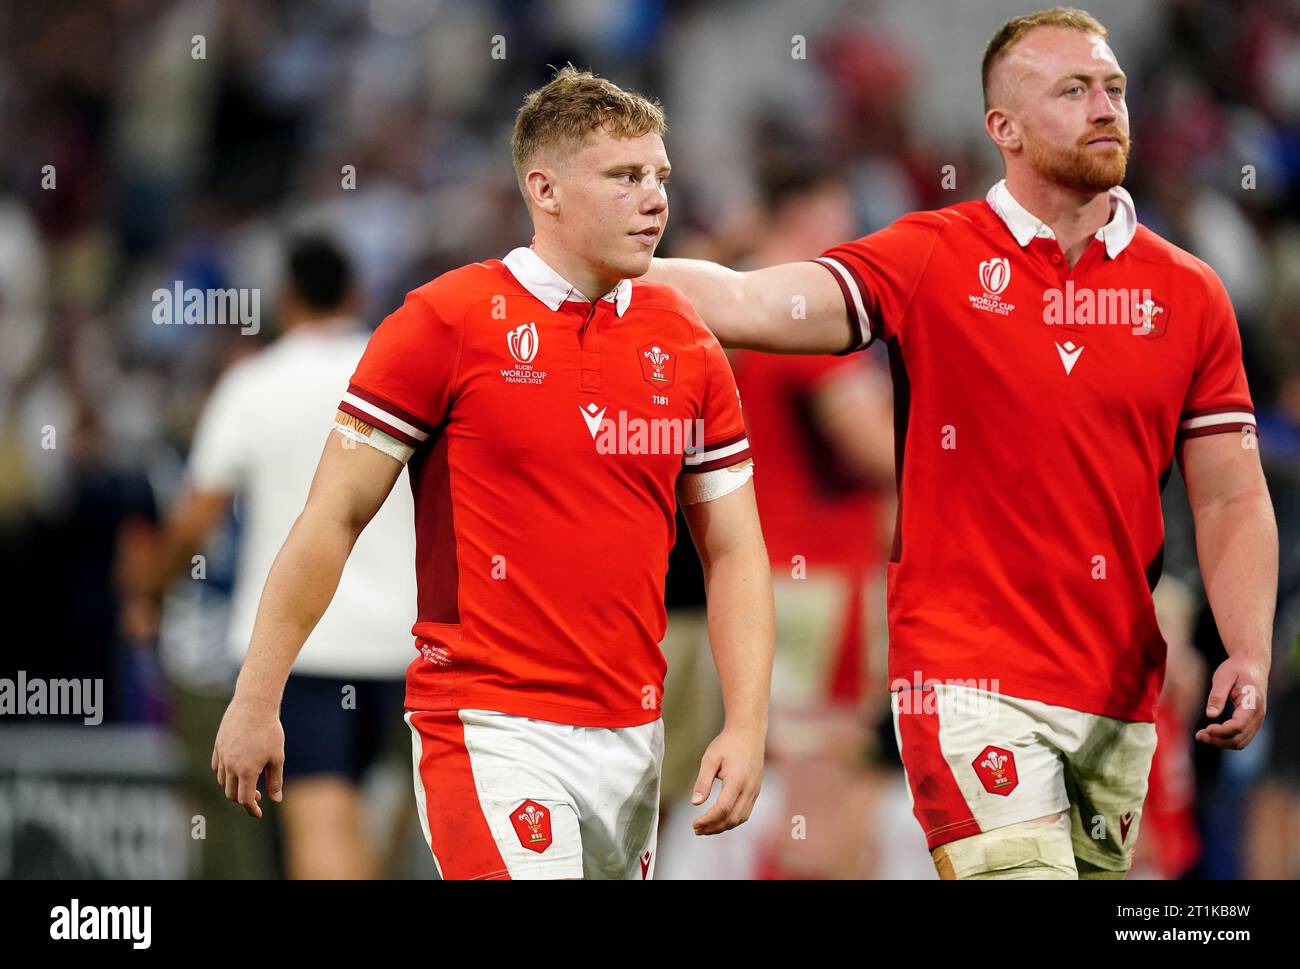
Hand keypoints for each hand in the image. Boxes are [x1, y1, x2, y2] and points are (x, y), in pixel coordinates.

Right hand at [211, 692, 284, 817]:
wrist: (254, 704)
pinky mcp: (218, 746)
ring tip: (248, 780)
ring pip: (223, 780)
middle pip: (231, 793)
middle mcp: (230, 766)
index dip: (251, 809)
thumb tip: (276, 799)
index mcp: (246, 771)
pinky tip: (236, 769)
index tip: (258, 812)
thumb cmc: (270, 731)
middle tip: (257, 795)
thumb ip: (275, 780)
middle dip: (243, 799)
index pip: (244, 799)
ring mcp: (221, 756)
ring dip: (233, 786)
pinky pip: (216, 766)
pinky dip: (225, 773)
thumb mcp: (277, 757)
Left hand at [691, 725, 764, 834]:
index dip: (708, 820)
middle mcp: (749, 789)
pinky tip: (719, 820)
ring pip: (740, 818)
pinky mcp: (755, 791)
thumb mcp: (710, 759)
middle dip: (714, 828)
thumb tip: (695, 803)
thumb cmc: (727, 744)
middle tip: (696, 829)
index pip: (723, 809)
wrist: (749, 732)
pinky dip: (732, 820)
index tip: (694, 824)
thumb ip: (703, 782)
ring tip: (705, 828)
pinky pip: (745, 812)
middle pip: (732, 818)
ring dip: (723, 827)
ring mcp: (754, 791)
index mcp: (737, 780)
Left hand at [1194, 653, 1267, 749]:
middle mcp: (1258, 716)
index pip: (1238, 726)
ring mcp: (1257, 721)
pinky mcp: (1252, 722)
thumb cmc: (1236, 669)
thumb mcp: (1224, 677)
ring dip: (1221, 742)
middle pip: (1239, 739)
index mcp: (1252, 703)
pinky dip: (1226, 739)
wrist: (1252, 665)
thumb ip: (1217, 696)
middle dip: (1218, 740)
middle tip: (1198, 735)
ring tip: (1201, 735)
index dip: (1221, 731)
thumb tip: (1210, 715)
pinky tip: (1211, 733)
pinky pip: (1241, 737)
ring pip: (1241, 742)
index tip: (1205, 729)